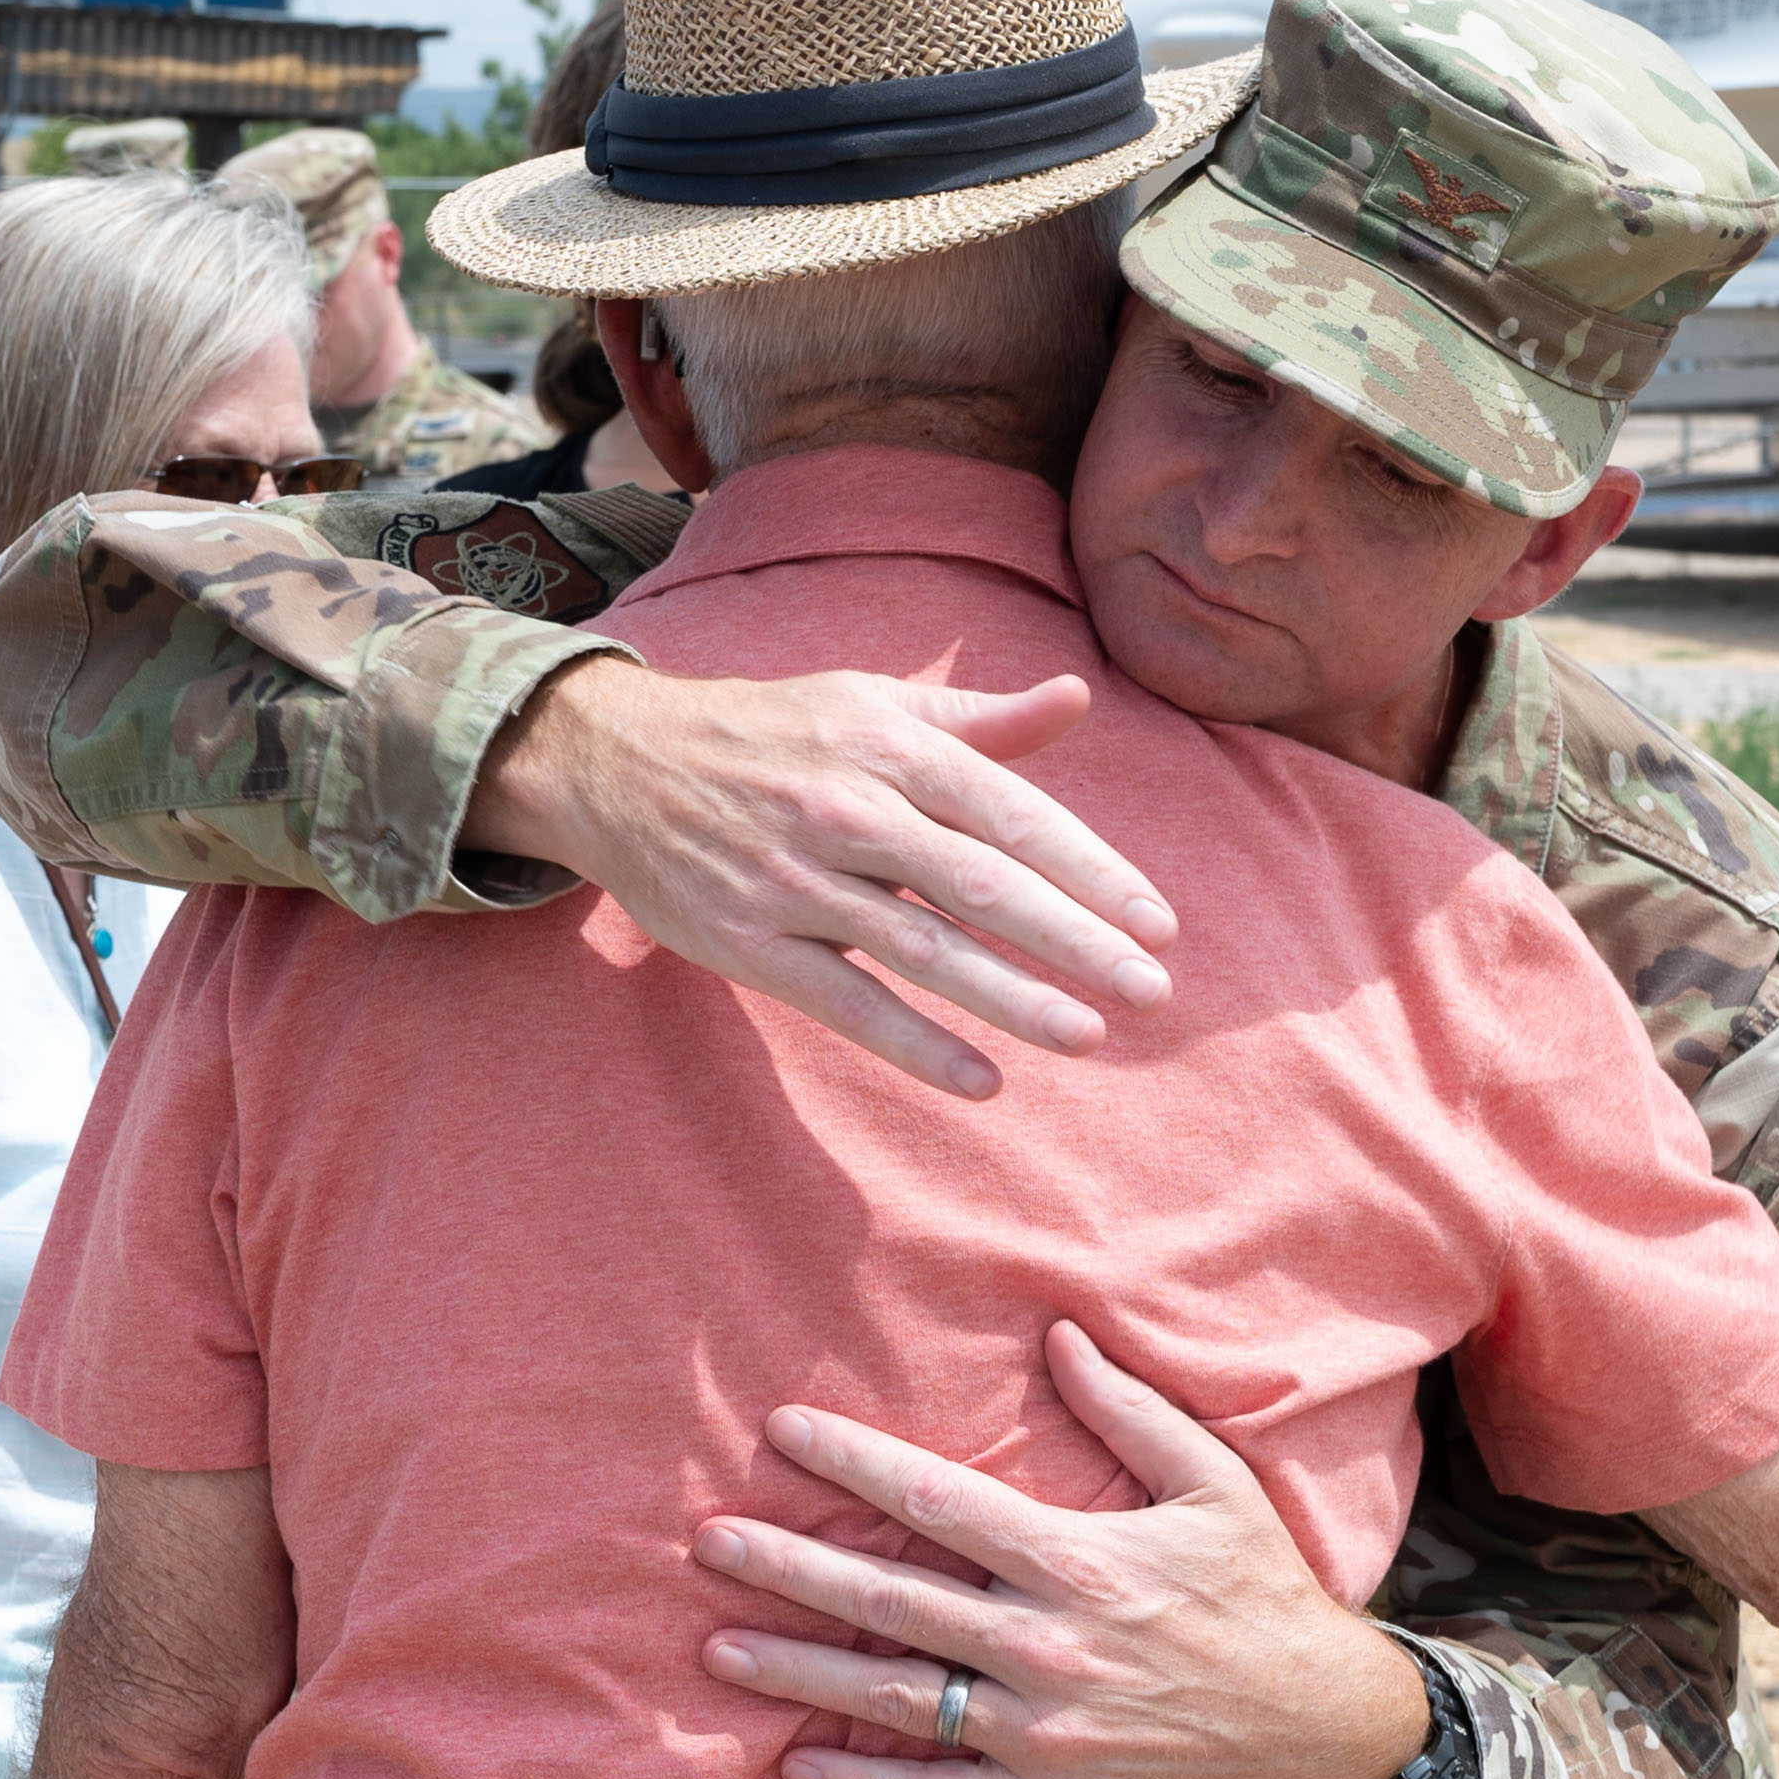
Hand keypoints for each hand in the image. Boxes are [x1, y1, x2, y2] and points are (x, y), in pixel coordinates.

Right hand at [468, 659, 1179, 1100]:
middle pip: (980, 885)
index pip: (1012, 815)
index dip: (1091, 871)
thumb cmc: (770, 735)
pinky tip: (982, 1079)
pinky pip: (845, 1001)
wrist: (619, 764)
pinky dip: (914, 1043)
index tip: (1158, 923)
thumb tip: (1076, 699)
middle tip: (1150, 989)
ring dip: (1010, 997)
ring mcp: (795, 882)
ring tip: (1087, 1036)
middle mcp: (848, 812)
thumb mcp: (871, 706)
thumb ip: (978, 723)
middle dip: (1073, 940)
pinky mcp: (749, 943)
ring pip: (921, 949)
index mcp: (890, 748)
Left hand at [692, 1322, 1431, 1778]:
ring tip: (718, 1648)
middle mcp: (1047, 1645)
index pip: (934, 1498)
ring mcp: (1043, 1731)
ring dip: (799, 1672)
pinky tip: (797, 1763)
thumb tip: (1057, 1333)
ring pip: (893, 1698)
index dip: (850, 1461)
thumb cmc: (1259, 1591)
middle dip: (788, 1567)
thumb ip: (1127, 1410)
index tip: (780, 1430)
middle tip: (710, 1544)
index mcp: (1077, 1559)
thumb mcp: (1212, 1484)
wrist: (1322, 1728)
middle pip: (888, 1599)